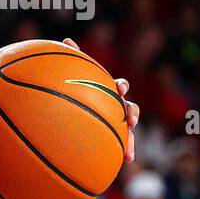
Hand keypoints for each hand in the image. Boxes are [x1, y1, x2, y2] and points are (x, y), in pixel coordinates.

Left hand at [62, 38, 138, 161]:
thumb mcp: (71, 78)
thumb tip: (67, 38)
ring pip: (128, 131)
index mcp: (107, 91)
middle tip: (130, 119)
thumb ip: (71, 59)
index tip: (118, 89)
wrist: (71, 116)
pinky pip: (121, 146)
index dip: (121, 87)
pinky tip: (127, 161)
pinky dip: (126, 151)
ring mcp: (115, 123)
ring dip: (131, 139)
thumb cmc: (73, 93)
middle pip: (129, 108)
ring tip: (129, 151)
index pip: (119, 86)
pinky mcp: (113, 138)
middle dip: (132, 113)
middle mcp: (115, 106)